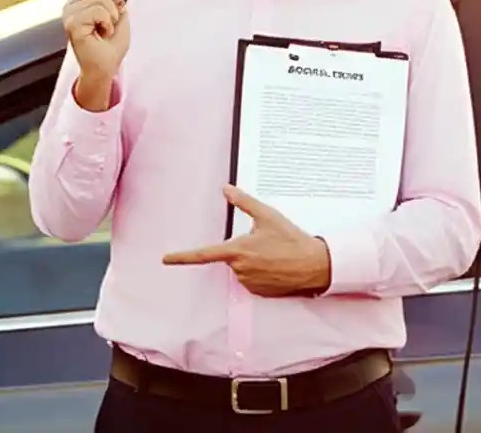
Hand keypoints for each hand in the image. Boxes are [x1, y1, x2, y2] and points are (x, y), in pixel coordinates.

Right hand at [62, 0, 129, 109]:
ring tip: (106, 28)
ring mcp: (70, 13)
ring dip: (112, 15)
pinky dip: (108, 23)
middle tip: (115, 15)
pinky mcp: (72, 23)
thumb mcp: (119, 13)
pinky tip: (102, 34)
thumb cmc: (109, 45)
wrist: (105, 68)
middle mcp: (72, 3)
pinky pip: (98, 11)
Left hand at [162, 185, 331, 296]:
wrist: (314, 264)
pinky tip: (275, 267)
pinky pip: (251, 280)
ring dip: (252, 261)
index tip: (166, 259)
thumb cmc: (292, 239)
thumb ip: (243, 201)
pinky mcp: (259, 292)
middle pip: (230, 257)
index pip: (203, 254)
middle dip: (243, 249)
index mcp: (238, 250)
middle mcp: (240, 269)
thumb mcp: (267, 215)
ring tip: (274, 255)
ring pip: (241, 268)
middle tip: (266, 244)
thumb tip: (226, 189)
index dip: (182, 256)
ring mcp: (250, 283)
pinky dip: (260, 272)